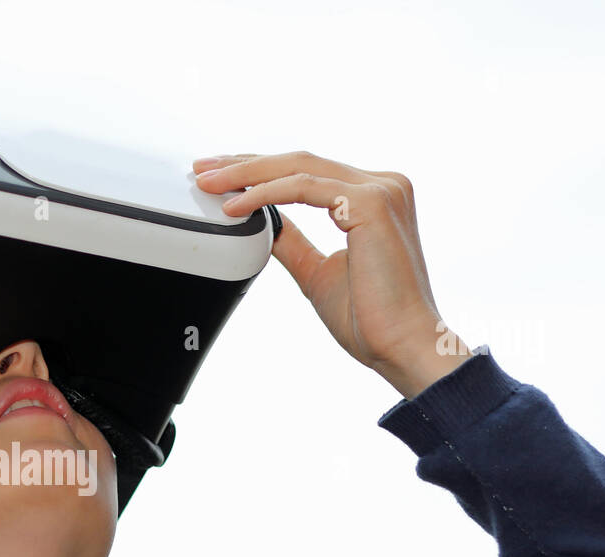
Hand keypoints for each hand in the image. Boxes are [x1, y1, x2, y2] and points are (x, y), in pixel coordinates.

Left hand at [192, 151, 470, 397]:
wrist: (402, 346)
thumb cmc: (370, 320)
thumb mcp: (317, 273)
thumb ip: (292, 243)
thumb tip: (261, 225)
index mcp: (373, 198)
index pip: (307, 171)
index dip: (259, 171)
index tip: (219, 178)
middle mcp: (383, 185)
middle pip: (300, 162)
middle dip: (244, 165)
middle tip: (202, 171)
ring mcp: (381, 190)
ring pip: (299, 168)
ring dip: (247, 174)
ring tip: (209, 185)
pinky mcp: (372, 203)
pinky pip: (304, 188)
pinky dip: (264, 195)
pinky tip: (235, 207)